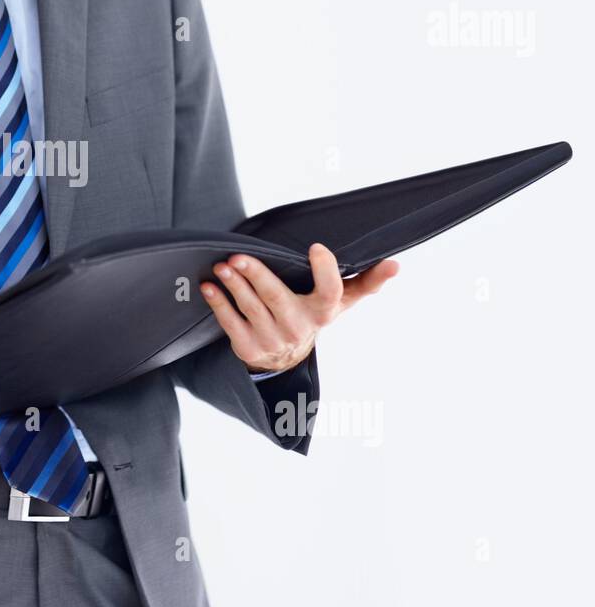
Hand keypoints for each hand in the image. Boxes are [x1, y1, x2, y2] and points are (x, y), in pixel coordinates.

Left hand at [199, 242, 398, 373]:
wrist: (288, 359)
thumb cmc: (314, 315)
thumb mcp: (341, 302)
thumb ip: (367, 282)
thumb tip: (396, 264)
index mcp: (323, 312)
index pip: (330, 291)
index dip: (325, 270)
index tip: (317, 248)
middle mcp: (299, 327)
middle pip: (276, 297)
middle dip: (257, 275)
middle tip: (239, 256)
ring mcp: (272, 339)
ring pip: (250, 307)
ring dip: (234, 285)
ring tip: (223, 266)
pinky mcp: (248, 347)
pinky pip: (230, 322)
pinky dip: (218, 303)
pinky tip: (210, 286)